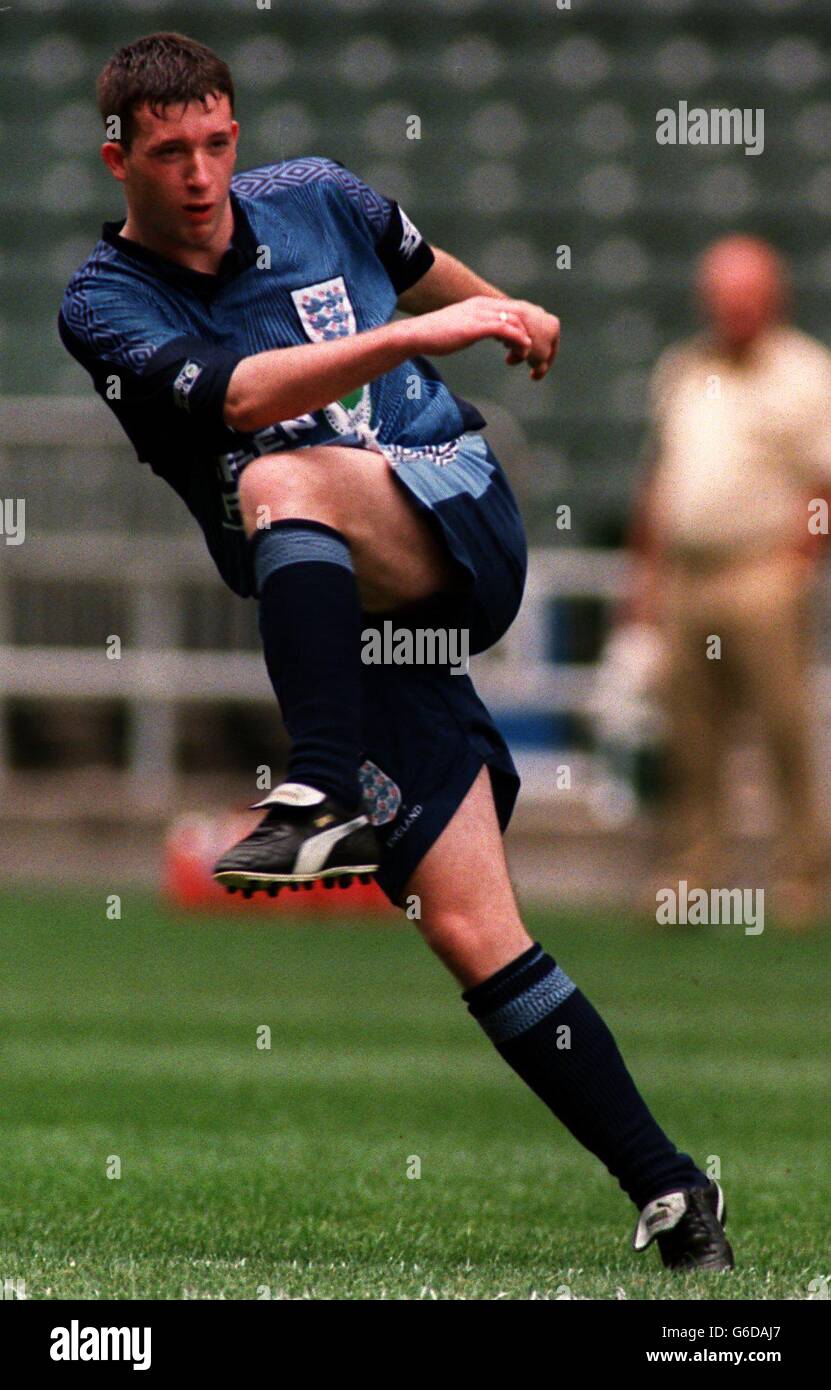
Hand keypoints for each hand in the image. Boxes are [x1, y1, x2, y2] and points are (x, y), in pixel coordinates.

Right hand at [407, 295, 552, 373]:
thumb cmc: (436, 336)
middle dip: (535, 332)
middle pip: (522, 312)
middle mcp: (484, 305)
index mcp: (482, 305)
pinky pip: (506, 329)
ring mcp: (480, 314)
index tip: (533, 344)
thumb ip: (479, 328)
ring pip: (517, 320)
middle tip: (539, 352)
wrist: (416, 335)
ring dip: (528, 339)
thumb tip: (490, 335)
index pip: (515, 309)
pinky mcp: (476, 326)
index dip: (528, 326)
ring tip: (532, 357)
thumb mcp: (463, 328)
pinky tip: (524, 351)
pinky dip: (519, 340)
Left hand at [502, 299, 560, 379]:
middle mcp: (542, 315)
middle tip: (510, 362)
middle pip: (534, 342)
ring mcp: (527, 310)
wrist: (510, 319)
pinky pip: (512, 326)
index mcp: (554, 325)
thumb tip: (538, 373)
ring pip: (522, 334)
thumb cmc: (529, 341)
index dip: (543, 366)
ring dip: (514, 345)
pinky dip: (508, 335)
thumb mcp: (539, 360)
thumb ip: (541, 368)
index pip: (552, 349)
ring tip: (506, 347)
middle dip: (523, 355)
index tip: (533, 377)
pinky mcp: (512, 307)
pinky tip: (500, 338)